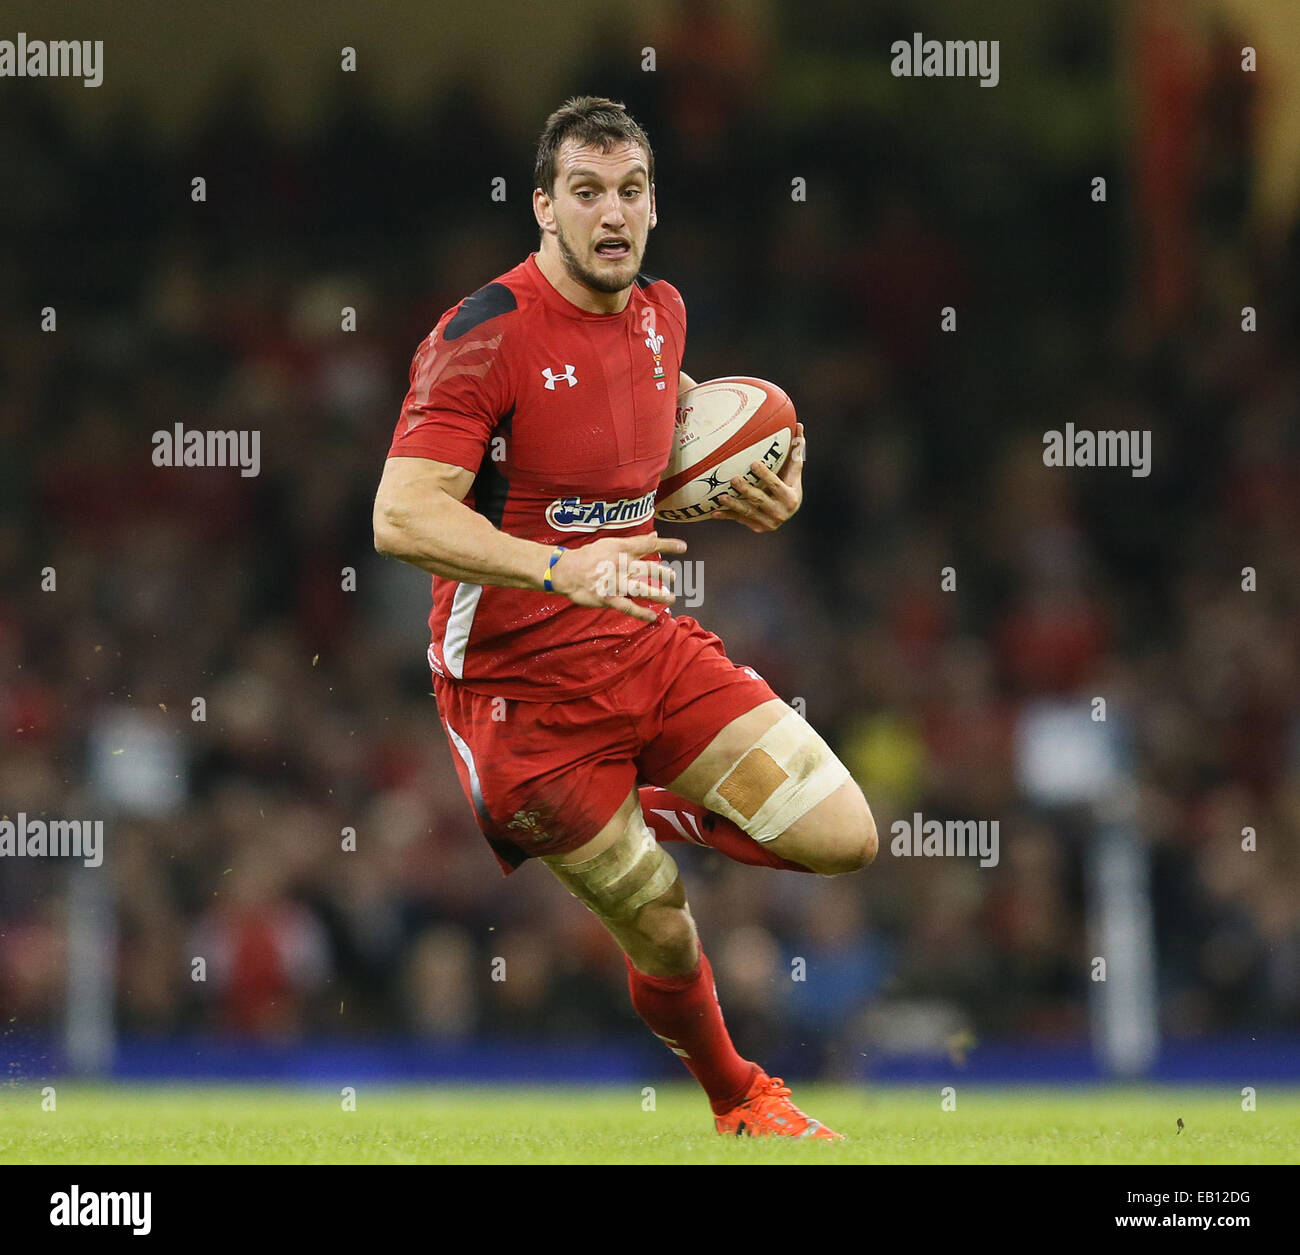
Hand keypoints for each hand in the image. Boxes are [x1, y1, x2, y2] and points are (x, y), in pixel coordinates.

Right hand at [548, 532, 687, 622]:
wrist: (566, 572)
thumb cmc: (588, 556)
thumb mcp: (610, 543)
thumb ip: (634, 542)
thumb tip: (654, 536)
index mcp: (622, 549)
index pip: (650, 545)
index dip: (668, 545)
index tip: (683, 548)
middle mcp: (622, 565)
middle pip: (650, 569)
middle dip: (665, 574)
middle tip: (674, 577)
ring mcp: (616, 583)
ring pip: (643, 590)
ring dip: (660, 595)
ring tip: (671, 598)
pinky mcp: (609, 598)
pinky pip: (629, 608)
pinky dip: (642, 613)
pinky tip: (653, 617)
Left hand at [713, 423, 804, 531]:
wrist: (787, 511)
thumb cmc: (789, 483)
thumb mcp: (793, 470)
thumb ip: (796, 450)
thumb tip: (799, 425)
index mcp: (790, 498)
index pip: (777, 485)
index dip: (766, 476)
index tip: (754, 464)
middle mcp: (780, 513)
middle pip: (760, 500)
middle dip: (746, 490)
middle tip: (733, 479)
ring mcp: (768, 522)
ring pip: (748, 512)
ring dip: (733, 505)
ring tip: (720, 496)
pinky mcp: (757, 527)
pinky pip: (740, 520)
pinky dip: (727, 516)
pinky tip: (714, 511)